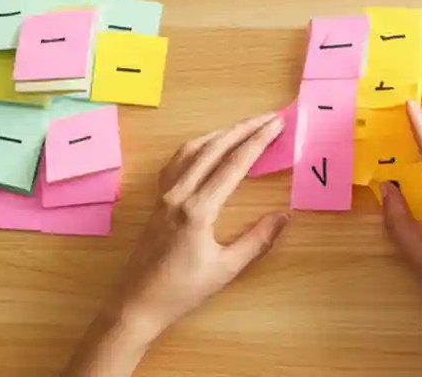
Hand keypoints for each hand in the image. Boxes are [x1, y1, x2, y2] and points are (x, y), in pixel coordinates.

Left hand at [63, 112, 289, 376]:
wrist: (137, 304)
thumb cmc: (182, 291)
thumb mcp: (226, 269)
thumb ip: (257, 240)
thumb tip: (284, 216)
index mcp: (198, 210)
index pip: (234, 164)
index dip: (258, 141)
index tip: (277, 125)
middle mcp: (179, 195)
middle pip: (214, 148)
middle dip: (244, 128)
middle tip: (269, 117)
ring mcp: (164, 196)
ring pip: (193, 150)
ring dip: (221, 133)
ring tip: (244, 126)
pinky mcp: (157, 201)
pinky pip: (177, 162)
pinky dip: (198, 147)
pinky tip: (208, 147)